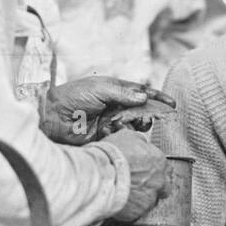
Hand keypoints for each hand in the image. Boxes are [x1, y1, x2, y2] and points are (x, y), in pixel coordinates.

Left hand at [42, 77, 172, 145]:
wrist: (53, 117)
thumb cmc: (73, 97)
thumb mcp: (100, 89)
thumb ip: (124, 93)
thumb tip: (144, 97)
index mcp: (115, 90)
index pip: (142, 93)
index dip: (158, 98)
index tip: (172, 104)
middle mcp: (116, 105)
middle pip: (142, 110)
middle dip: (149, 114)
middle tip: (148, 118)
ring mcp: (112, 121)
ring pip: (134, 125)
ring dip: (137, 124)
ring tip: (133, 124)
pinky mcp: (106, 136)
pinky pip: (123, 137)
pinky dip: (123, 134)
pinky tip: (115, 131)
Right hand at [100, 129, 167, 221]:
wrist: (101, 174)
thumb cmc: (112, 154)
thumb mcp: (127, 136)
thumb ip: (139, 141)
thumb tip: (140, 141)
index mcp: (159, 162)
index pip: (163, 167)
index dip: (152, 169)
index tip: (143, 170)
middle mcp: (159, 181)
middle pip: (163, 187)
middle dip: (153, 186)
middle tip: (138, 184)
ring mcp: (150, 198)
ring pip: (150, 201)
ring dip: (141, 198)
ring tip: (126, 194)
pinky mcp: (138, 212)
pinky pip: (136, 212)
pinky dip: (130, 208)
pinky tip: (120, 202)